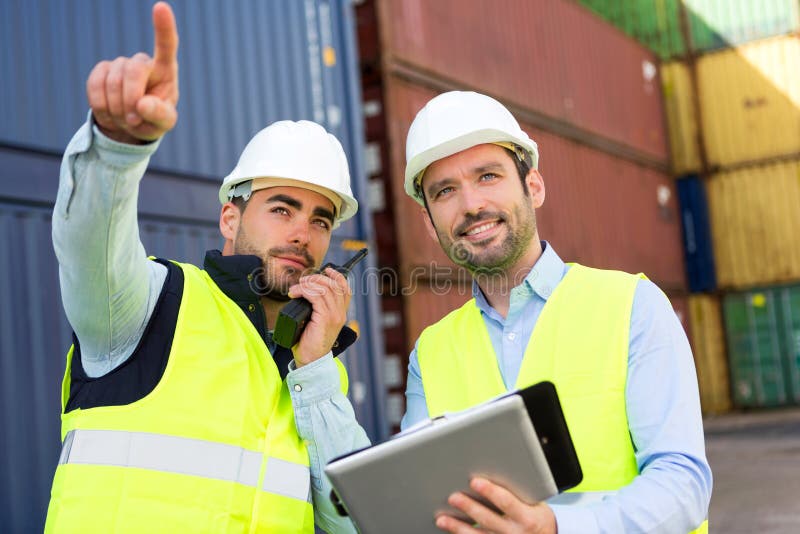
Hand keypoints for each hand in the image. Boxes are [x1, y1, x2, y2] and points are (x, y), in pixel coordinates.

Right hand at [86, 1, 178, 143]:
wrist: (130, 125)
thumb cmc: (153, 120)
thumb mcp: (164, 123)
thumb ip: (159, 115)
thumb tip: (142, 104)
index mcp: (165, 70)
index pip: (166, 45)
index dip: (164, 27)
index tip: (161, 7)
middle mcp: (143, 62)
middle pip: (133, 70)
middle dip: (131, 99)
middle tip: (134, 121)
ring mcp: (121, 64)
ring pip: (112, 81)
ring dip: (117, 108)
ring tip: (125, 120)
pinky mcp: (101, 70)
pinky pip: (95, 85)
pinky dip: (101, 105)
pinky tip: (110, 114)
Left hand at [288, 267, 351, 366]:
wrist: (310, 360)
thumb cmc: (309, 342)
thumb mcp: (315, 321)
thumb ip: (316, 308)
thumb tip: (305, 292)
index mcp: (340, 313)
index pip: (345, 289)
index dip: (337, 276)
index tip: (326, 270)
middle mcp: (340, 313)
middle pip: (333, 285)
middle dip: (317, 278)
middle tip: (303, 282)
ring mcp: (334, 316)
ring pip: (324, 288)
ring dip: (308, 284)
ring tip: (295, 289)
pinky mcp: (325, 319)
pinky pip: (316, 296)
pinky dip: (304, 291)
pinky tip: (295, 294)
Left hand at [436, 477, 555, 533]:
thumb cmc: (535, 515)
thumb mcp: (534, 502)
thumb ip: (515, 490)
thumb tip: (491, 468)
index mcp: (527, 517)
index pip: (506, 502)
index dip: (490, 491)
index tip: (475, 481)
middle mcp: (515, 533)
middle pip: (488, 519)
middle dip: (469, 508)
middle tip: (453, 497)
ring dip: (458, 527)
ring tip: (442, 519)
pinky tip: (450, 531)